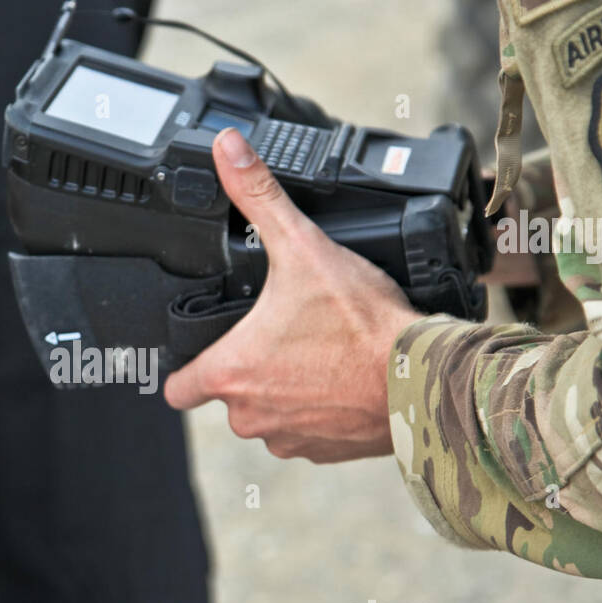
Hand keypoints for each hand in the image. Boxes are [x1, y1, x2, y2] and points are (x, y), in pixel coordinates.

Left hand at [163, 128, 422, 462]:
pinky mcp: (326, 452)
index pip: (178, 389)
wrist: (423, 376)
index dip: (186, 369)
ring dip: (284, 391)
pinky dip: (320, 410)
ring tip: (314, 353)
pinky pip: (307, 434)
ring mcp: (289, 439)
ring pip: (269, 416)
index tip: (202, 351)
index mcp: (231, 374)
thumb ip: (257, 197)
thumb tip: (227, 150)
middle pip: (228, 397)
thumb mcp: (303, 247)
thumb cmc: (361, 324)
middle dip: (248, 369)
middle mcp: (251, 416)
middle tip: (278, 335)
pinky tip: (340, 378)